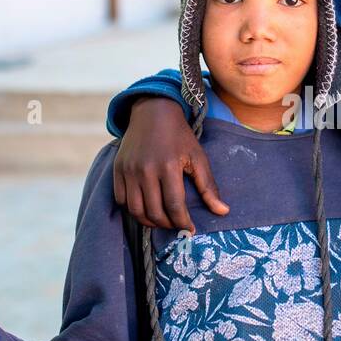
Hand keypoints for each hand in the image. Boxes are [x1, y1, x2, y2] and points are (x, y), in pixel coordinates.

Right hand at [113, 97, 228, 233]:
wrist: (152, 112)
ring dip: (149, 222)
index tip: (191, 229)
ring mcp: (128, 170)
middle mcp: (145, 170)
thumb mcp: (198, 157)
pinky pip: (121, 200)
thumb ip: (208, 186)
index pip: (174, 206)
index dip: (183, 222)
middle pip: (154, 212)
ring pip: (135, 210)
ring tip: (162, 220)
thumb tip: (223, 212)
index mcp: (168, 166)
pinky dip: (133, 210)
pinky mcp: (117, 170)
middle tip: (177, 225)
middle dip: (168, 224)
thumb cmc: (179, 136)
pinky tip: (146, 209)